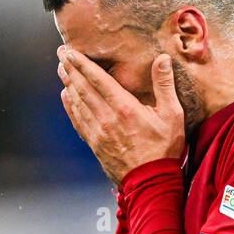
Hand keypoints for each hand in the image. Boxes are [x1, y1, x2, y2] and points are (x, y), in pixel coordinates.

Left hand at [57, 48, 185, 185]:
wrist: (150, 182)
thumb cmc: (163, 149)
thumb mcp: (172, 115)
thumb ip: (165, 86)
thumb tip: (162, 59)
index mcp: (124, 108)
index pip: (98, 80)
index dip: (82, 64)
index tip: (71, 52)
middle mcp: (106, 118)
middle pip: (83, 89)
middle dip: (71, 69)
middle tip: (62, 54)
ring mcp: (98, 132)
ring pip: (78, 103)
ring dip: (69, 84)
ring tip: (62, 70)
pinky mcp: (95, 144)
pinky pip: (78, 121)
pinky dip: (70, 107)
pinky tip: (66, 96)